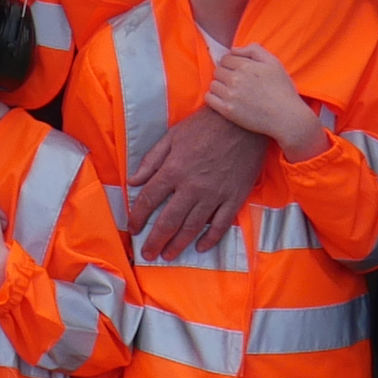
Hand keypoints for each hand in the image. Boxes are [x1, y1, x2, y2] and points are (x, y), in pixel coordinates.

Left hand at [124, 108, 268, 259]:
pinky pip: (221, 224)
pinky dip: (210, 238)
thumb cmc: (205, 126)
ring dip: (178, 245)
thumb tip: (132, 181)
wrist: (244, 121)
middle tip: (147, 254)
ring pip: (192, 227)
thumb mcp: (172, 136)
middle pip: (168, 221)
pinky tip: (201, 247)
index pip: (148, 199)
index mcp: (173, 170)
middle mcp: (192, 187)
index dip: (138, 217)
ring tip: (168, 256)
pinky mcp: (234, 197)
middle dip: (155, 240)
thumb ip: (151, 160)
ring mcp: (214, 195)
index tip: (133, 229)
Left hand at [205, 45, 330, 159]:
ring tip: (231, 92)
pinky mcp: (227, 110)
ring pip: (213, 84)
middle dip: (224, 74)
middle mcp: (236, 79)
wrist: (286, 117)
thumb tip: (233, 49)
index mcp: (246, 66)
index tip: (237, 71)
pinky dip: (213, 97)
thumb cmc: (282, 89)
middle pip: (218, 70)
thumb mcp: (274, 63)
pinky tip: (224, 99)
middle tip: (235, 82)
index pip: (225, 59)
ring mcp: (231, 95)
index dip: (231, 64)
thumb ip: (254, 50)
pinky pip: (209, 98)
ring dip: (219, 86)